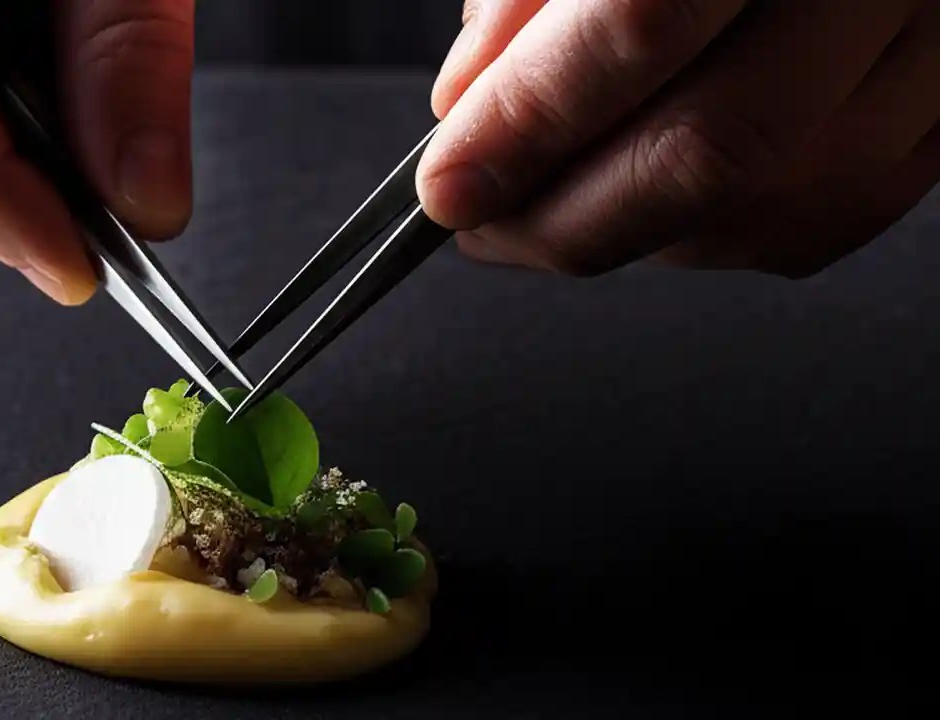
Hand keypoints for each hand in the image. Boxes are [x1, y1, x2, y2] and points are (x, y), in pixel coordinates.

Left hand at [419, 0, 939, 277]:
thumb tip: (472, 106)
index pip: (643, 18)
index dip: (529, 120)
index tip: (448, 183)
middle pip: (718, 147)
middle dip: (567, 218)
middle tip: (483, 222)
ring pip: (775, 208)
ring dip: (633, 234)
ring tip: (552, 203)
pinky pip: (828, 215)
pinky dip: (715, 233)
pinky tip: (648, 200)